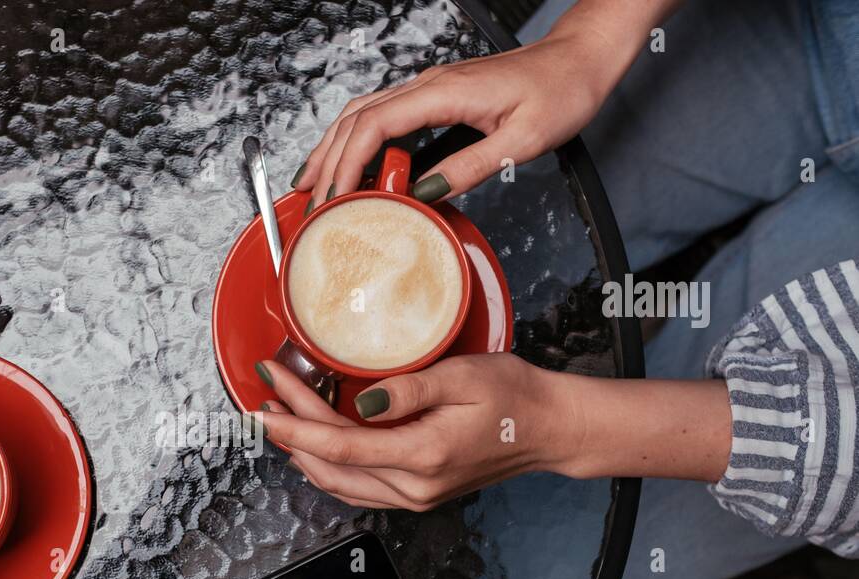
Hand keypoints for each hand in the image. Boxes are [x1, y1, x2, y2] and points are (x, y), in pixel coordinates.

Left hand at [253, 354, 569, 509]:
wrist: (550, 430)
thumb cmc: (514, 397)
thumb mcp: (464, 376)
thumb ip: (410, 388)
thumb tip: (363, 399)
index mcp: (424, 455)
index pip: (340, 447)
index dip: (295, 426)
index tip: (265, 406)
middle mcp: (414, 486)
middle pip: (331, 466)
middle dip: (292, 433)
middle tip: (266, 400)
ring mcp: (415, 496)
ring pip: (339, 484)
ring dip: (305, 454)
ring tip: (280, 419)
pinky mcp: (417, 494)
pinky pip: (358, 488)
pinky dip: (329, 467)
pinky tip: (313, 446)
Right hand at [292, 6, 648, 203]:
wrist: (579, 60)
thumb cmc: (560, 93)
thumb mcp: (523, 141)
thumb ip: (470, 168)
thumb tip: (422, 195)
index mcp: (444, 92)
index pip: (375, 126)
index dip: (348, 164)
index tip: (335, 199)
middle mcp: (428, 85)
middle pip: (356, 119)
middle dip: (328, 162)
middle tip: (311, 204)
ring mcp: (428, 88)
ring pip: (361, 113)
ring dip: (333, 148)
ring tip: (312, 185)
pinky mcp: (434, 96)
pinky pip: (380, 114)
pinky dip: (354, 139)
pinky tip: (349, 162)